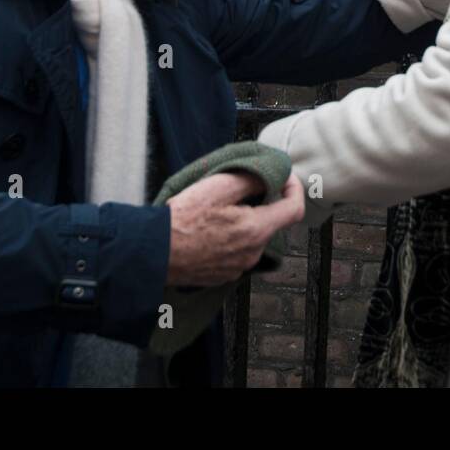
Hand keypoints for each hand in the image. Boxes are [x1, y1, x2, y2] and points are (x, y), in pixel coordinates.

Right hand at [165, 172, 303, 287]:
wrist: (154, 252)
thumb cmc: (183, 218)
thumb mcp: (218, 187)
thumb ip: (252, 179)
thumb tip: (273, 174)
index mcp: (256, 229)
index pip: (295, 209)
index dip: (294, 188)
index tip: (283, 177)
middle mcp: (252, 253)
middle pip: (271, 222)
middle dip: (262, 204)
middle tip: (238, 190)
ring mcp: (238, 267)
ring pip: (253, 238)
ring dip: (244, 222)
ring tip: (217, 211)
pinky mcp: (224, 276)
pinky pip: (238, 252)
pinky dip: (231, 238)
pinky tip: (209, 230)